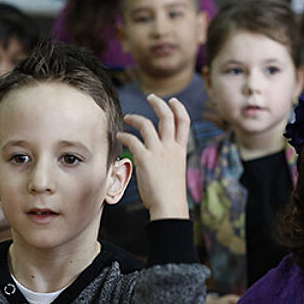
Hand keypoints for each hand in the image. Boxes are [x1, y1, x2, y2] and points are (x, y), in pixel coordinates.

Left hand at [117, 95, 190, 219]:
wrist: (169, 206)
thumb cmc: (170, 195)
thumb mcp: (175, 172)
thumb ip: (168, 160)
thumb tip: (156, 158)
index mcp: (180, 150)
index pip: (184, 122)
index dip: (179, 108)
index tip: (173, 101)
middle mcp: (171, 147)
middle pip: (167, 116)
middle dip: (159, 103)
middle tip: (151, 97)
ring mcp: (158, 152)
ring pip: (146, 124)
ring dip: (135, 118)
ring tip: (127, 117)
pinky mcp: (145, 159)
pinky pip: (132, 140)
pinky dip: (124, 135)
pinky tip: (119, 136)